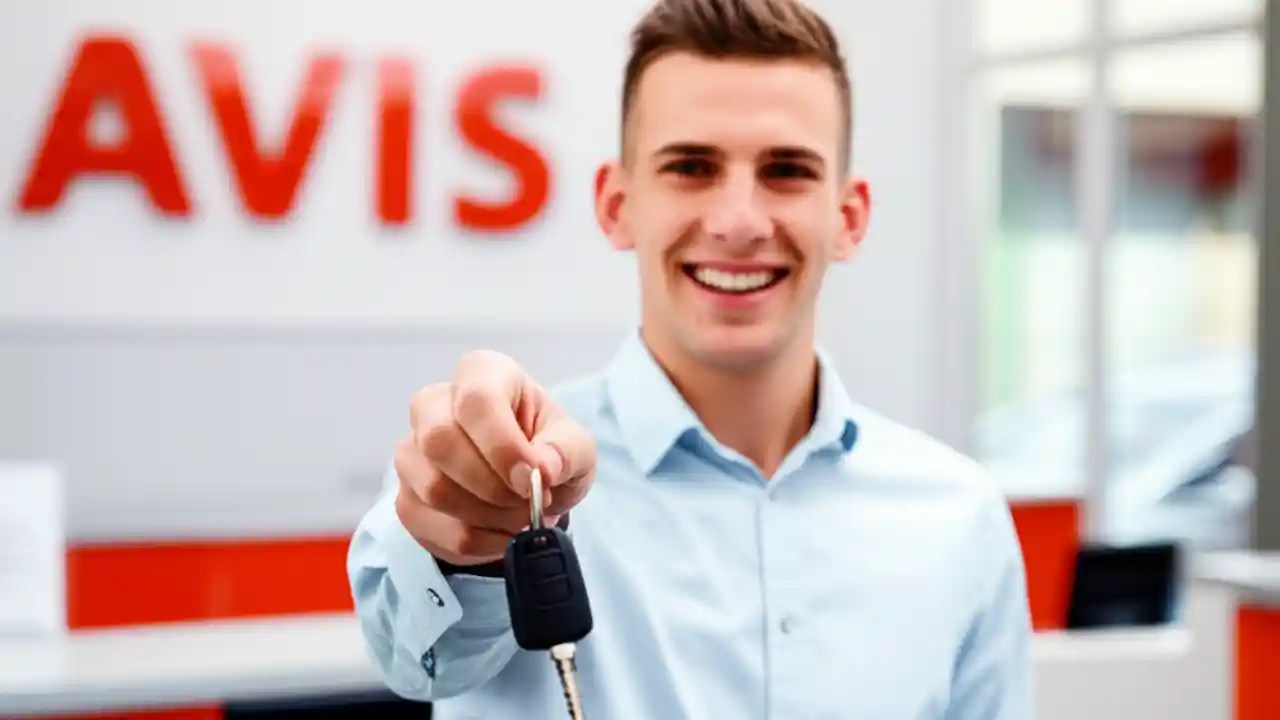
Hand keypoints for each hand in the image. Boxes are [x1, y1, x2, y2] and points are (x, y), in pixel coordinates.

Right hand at [394, 350, 596, 565]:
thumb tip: (541, 469)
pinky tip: (499, 533)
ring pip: (432, 488)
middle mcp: (435, 404)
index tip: (530, 479)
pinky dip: (473, 541)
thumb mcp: (575, 447)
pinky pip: (428, 526)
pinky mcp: (406, 495)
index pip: (476, 399)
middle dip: (490, 486)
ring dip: (486, 517)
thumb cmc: (548, 450)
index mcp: (482, 374)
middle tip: (528, 504)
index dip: (502, 446)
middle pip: (439, 441)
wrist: (527, 485)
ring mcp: (413, 451)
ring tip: (519, 519)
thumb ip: (565, 453)